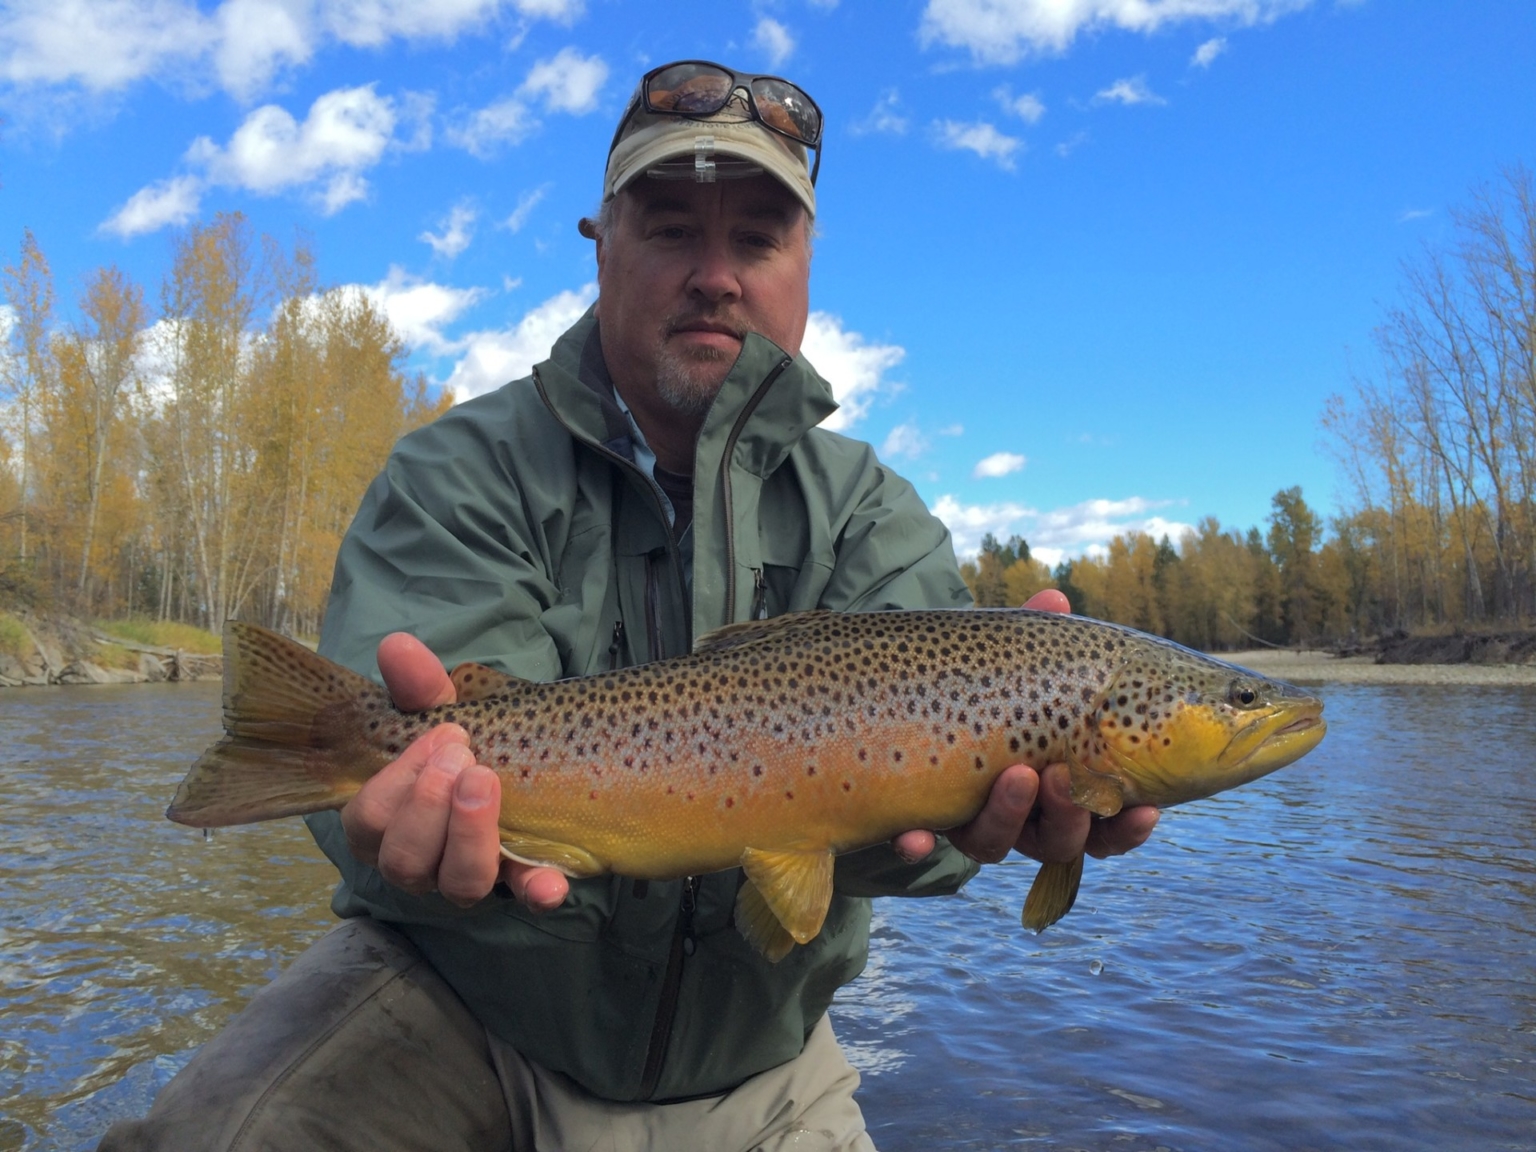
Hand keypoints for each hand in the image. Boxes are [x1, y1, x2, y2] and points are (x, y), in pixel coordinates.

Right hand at [338, 633, 568, 911]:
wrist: (531, 757)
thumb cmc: (468, 742)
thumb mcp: (445, 710)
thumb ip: (420, 685)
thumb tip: (395, 645)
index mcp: (387, 823)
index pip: (367, 821)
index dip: (396, 782)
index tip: (442, 734)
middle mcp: (422, 861)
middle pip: (403, 862)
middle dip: (428, 808)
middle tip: (464, 757)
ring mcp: (472, 877)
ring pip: (457, 886)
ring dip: (471, 836)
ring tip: (488, 782)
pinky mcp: (523, 883)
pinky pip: (525, 898)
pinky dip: (536, 890)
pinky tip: (550, 882)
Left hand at [890, 588, 1160, 865]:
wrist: (901, 703)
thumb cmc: (979, 686)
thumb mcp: (1007, 665)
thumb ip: (1031, 642)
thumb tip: (1055, 599)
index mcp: (1056, 787)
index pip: (1104, 823)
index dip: (1128, 825)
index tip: (1147, 806)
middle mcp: (1017, 816)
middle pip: (1056, 841)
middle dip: (1067, 817)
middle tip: (1062, 776)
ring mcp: (965, 822)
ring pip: (993, 845)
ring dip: (1007, 818)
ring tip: (1016, 776)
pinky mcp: (915, 826)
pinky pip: (914, 845)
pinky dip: (917, 843)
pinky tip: (915, 836)